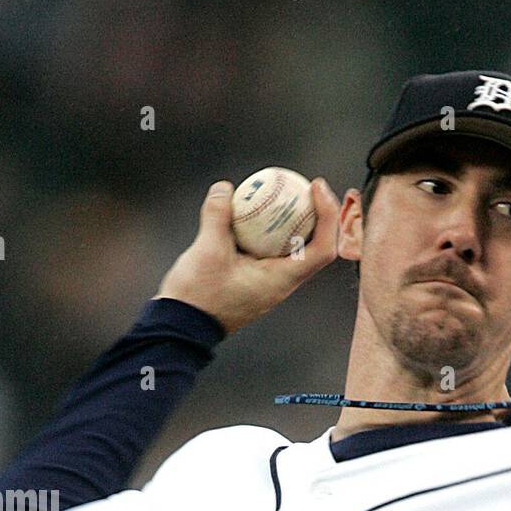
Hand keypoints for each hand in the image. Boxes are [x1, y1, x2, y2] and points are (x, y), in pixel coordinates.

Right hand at [154, 177, 339, 334]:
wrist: (182, 325)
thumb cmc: (199, 297)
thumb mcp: (207, 251)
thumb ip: (218, 216)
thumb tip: (225, 189)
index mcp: (282, 280)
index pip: (323, 249)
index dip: (328, 215)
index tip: (316, 187)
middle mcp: (282, 282)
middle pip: (314, 244)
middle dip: (316, 213)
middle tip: (304, 186)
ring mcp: (270, 282)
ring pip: (292, 246)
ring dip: (293, 220)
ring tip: (283, 193)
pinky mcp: (255, 278)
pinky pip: (270, 249)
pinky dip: (269, 228)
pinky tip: (255, 209)